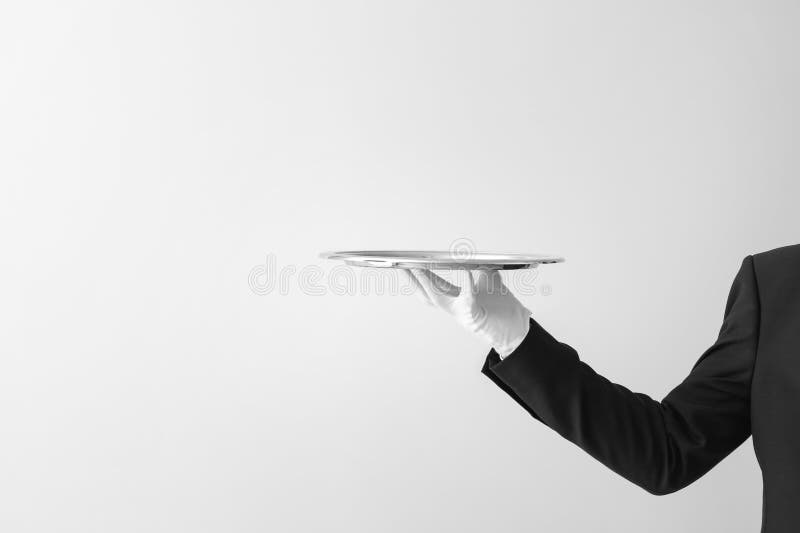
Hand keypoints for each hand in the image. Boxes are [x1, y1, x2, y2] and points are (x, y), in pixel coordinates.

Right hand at [403, 268, 531, 357]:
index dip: (421, 277)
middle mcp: (456, 309)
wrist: (519, 332)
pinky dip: (466, 284)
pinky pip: (467, 299)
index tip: (412, 264)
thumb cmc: (506, 312)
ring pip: (438, 299)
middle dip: (414, 280)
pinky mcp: (475, 316)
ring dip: (426, 284)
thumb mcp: (492, 284)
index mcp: (457, 301)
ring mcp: (463, 315)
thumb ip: (484, 271)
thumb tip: (481, 258)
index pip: (434, 288)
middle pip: (428, 295)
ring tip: (419, 268)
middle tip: (404, 265)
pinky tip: (466, 271)